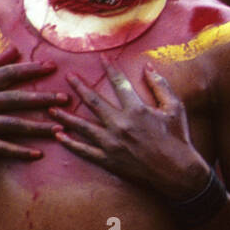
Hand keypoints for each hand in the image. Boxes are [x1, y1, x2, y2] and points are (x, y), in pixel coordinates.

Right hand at [0, 46, 66, 159]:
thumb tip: (15, 49)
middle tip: (65, 99)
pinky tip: (38, 154)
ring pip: (13, 125)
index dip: (31, 69)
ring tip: (60, 128)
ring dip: (37, 128)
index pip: (9, 73)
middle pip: (16, 99)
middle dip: (42, 99)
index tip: (53, 66)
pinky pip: (1, 148)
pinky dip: (19, 152)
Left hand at [52, 60, 208, 198]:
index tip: (101, 58)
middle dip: (79, 87)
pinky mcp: (109, 160)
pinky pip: (84, 151)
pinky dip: (70, 143)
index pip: (119, 83)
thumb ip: (160, 85)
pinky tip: (58, 136)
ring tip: (52, 108)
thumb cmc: (178, 138)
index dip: (109, 68)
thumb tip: (147, 67)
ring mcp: (112, 143)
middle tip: (68, 77)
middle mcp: (120, 124)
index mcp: (137, 110)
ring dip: (65, 116)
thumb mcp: (174, 108)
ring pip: (82, 126)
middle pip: (93, 101)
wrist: (177, 171)